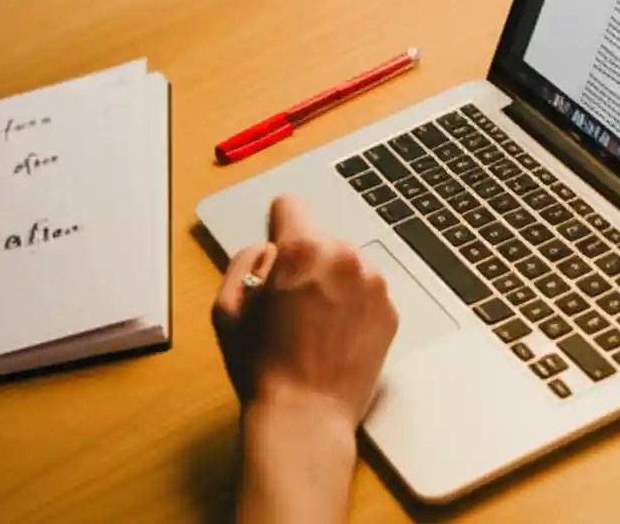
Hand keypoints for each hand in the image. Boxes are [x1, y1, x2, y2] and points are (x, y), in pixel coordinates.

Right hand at [212, 195, 397, 429]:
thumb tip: (270, 247)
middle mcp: (345, 257)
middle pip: (320, 239)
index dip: (277, 226)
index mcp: (302, 249)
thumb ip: (246, 259)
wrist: (306, 416)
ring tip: (314, 326)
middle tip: (290, 304)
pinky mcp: (391, 311)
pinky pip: (366, 293)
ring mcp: (374, 284)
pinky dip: (353, 306)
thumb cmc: (261, 365)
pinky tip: (335, 337)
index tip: (276, 252)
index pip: (291, 204)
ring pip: (346, 266)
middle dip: (306, 262)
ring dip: (332, 283)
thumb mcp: (228, 305)